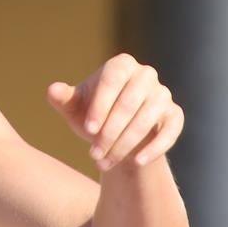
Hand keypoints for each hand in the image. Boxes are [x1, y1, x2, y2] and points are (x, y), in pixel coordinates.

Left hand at [46, 53, 183, 172]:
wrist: (118, 137)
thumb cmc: (93, 117)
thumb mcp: (75, 109)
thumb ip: (63, 99)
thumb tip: (52, 90)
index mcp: (120, 65)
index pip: (112, 81)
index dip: (100, 106)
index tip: (88, 129)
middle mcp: (145, 74)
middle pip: (130, 102)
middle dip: (110, 131)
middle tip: (94, 153)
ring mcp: (162, 94)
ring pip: (147, 119)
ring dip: (125, 144)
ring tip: (105, 162)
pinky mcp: (174, 115)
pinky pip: (169, 131)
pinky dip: (154, 148)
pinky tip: (137, 161)